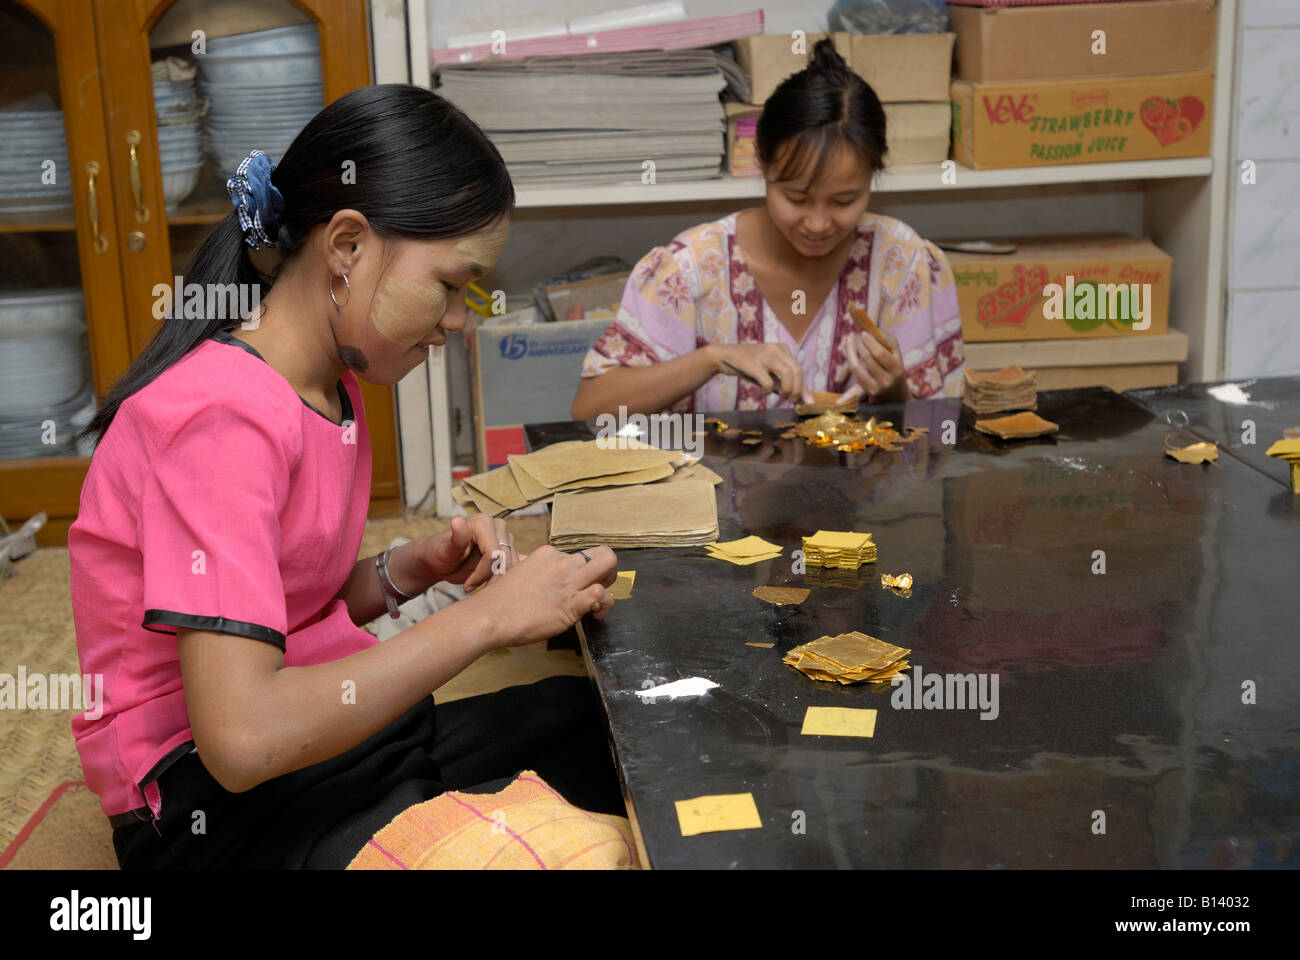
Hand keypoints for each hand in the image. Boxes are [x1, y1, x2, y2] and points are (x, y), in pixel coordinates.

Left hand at [412, 515, 517, 591]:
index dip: (482, 573)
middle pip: (505, 559)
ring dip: (498, 581)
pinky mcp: (510, 548)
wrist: (442, 561)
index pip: (493, 553)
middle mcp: (498, 526)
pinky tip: (492, 585)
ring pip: (512, 565)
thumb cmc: (441, 554)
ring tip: (480, 589)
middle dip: (490, 579)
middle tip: (474, 591)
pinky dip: (506, 579)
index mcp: (484, 522)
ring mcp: (506, 537)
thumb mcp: (446, 550)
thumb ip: (456, 537)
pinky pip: (515, 566)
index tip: (467, 587)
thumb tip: (457, 520)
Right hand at [472, 545, 618, 647]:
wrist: (490, 615)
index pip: (577, 555)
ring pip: (608, 564)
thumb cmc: (498, 599)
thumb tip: (539, 578)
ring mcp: (568, 581)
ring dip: (610, 583)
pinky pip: (602, 595)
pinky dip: (606, 605)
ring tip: (600, 600)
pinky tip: (596, 615)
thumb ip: (531, 570)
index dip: (581, 571)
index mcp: (547, 553)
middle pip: (602, 553)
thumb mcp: (515, 572)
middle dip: (607, 568)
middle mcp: (561, 562)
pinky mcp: (572, 602)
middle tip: (599, 584)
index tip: (574, 585)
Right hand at [712, 343, 814, 404]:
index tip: (807, 402)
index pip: (799, 369)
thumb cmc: (749, 367)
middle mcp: (776, 349)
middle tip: (792, 401)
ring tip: (781, 396)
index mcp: (782, 349)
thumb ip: (784, 382)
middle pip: (797, 370)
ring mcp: (765, 355)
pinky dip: (768, 390)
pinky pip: (768, 382)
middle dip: (798, 390)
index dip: (804, 387)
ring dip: (787, 389)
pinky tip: (763, 391)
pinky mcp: (753, 364)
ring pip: (787, 373)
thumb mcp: (769, 372)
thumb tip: (803, 399)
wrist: (725, 356)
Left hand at [837, 330, 909, 403]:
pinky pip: (854, 393)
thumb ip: (886, 339)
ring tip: (849, 339)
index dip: (869, 342)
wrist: (895, 390)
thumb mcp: (895, 352)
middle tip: (854, 335)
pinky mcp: (866, 393)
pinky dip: (846, 398)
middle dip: (858, 344)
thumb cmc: (893, 364)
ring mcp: (875, 388)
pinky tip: (837, 403)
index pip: (880, 354)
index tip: (862, 333)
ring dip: (850, 351)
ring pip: (856, 368)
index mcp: (896, 369)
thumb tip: (871, 330)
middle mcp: (886, 381)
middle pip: (866, 359)